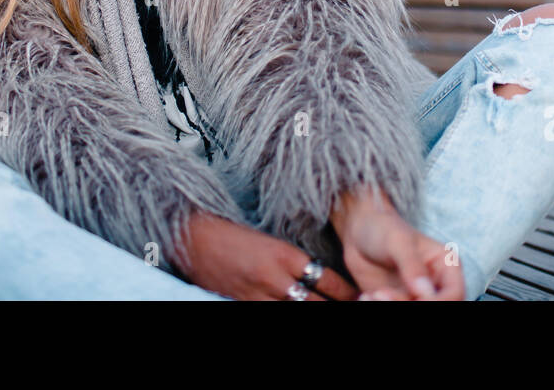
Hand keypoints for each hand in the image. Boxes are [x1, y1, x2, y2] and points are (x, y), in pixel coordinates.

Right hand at [173, 212, 357, 300]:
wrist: (195, 239)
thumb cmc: (235, 237)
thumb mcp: (271, 243)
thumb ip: (294, 262)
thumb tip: (318, 280)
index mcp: (286, 255)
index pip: (327, 281)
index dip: (347, 293)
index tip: (359, 296)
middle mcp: (275, 278)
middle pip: (316, 304)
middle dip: (336, 307)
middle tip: (358, 306)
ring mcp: (258, 296)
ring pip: (296, 313)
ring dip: (315, 311)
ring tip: (332, 312)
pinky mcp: (243, 306)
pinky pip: (271, 315)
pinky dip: (286, 315)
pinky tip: (295, 313)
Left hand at [330, 186, 465, 300]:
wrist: (359, 233)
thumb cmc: (383, 228)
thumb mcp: (397, 240)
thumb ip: (411, 264)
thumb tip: (424, 290)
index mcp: (447, 266)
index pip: (455, 294)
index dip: (437, 302)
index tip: (413, 297)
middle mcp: (436, 284)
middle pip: (436, 307)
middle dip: (409, 304)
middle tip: (381, 294)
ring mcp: (418, 296)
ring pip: (415, 310)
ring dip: (392, 306)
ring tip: (372, 294)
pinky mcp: (400, 302)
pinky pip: (395, 310)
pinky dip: (380, 307)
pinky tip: (365, 296)